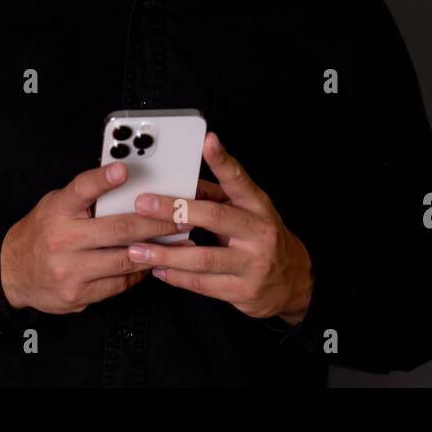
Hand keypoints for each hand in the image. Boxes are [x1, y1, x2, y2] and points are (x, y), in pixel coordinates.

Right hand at [0, 161, 195, 314]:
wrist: (13, 272)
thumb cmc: (42, 232)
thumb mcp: (57, 205)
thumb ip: (86, 197)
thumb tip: (125, 179)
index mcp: (58, 211)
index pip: (81, 190)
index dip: (102, 179)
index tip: (123, 170)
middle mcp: (62, 240)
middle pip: (118, 229)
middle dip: (156, 223)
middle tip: (181, 216)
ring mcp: (70, 270)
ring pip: (125, 260)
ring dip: (156, 250)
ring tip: (178, 241)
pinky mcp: (78, 295)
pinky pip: (119, 283)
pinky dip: (139, 272)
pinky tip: (151, 261)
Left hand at [128, 133, 314, 323]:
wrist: (294, 281)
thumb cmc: (261, 238)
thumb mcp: (248, 211)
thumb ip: (216, 198)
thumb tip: (179, 186)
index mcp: (258, 206)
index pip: (239, 179)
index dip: (223, 160)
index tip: (207, 141)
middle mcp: (258, 232)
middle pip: (214, 217)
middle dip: (174, 210)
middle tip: (144, 205)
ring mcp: (253, 263)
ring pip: (203, 258)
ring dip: (167, 253)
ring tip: (138, 249)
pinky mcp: (243, 290)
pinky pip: (203, 283)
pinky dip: (176, 277)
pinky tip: (157, 269)